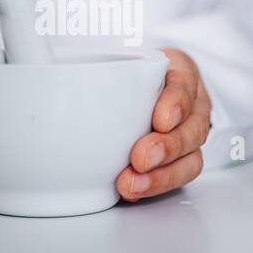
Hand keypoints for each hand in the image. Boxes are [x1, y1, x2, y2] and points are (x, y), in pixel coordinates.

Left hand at [117, 48, 211, 200]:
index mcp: (178, 72)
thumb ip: (102, 64)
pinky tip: (134, 190)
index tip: (160, 120)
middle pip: (193, 128)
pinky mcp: (179, 162)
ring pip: (191, 159)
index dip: (176, 104)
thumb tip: (59, 70)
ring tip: (133, 184)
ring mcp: (188, 136)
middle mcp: (190, 106)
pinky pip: (178, 177)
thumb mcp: (121, 62)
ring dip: (162, 176)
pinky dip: (156, 187)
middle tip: (140, 158)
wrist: (135, 93)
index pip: (184, 84)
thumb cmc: (130, 77)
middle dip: (167, 147)